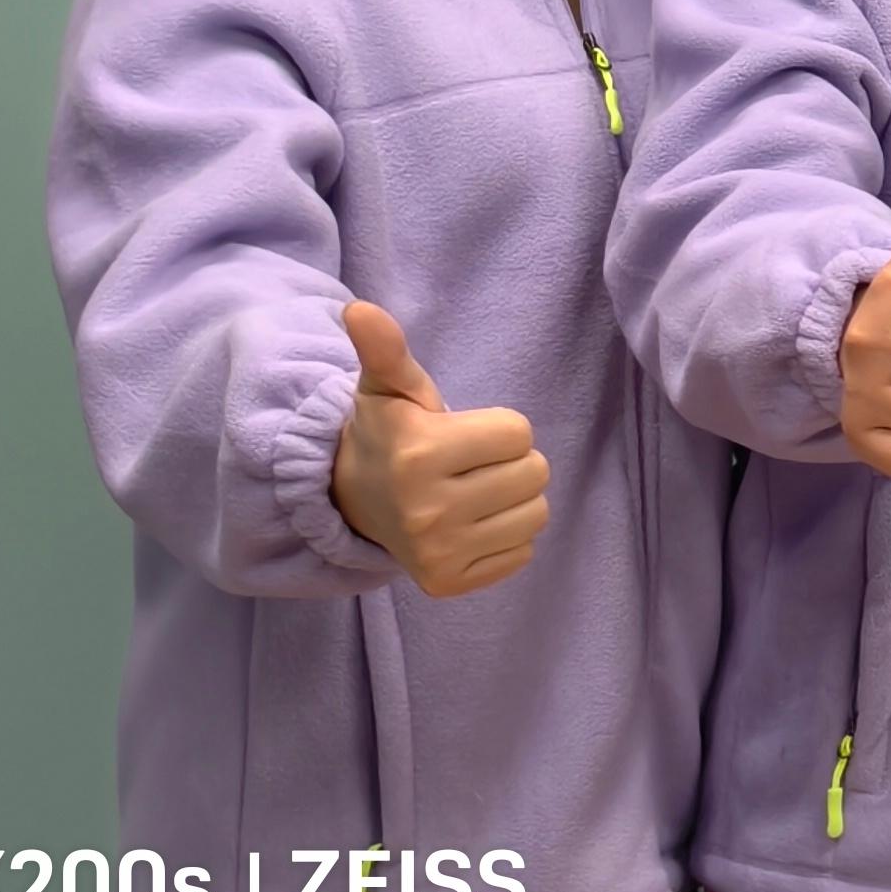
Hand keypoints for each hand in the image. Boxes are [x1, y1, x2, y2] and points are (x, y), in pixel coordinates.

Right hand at [329, 301, 546, 597]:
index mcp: (420, 455)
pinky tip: (469, 525)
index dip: (498, 428)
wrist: (354, 500)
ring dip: (514, 499)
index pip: (520, 432)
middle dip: (509, 461)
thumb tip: (358, 308)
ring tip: (472, 492)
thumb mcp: (388, 386)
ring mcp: (438, 554)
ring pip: (536, 514)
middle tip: (468, 464)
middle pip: (534, 472)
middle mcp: (428, 511)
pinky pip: (522, 552)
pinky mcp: (448, 583)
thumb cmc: (388, 433)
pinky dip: (506, 536)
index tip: (462, 435)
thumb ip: (386, 349)